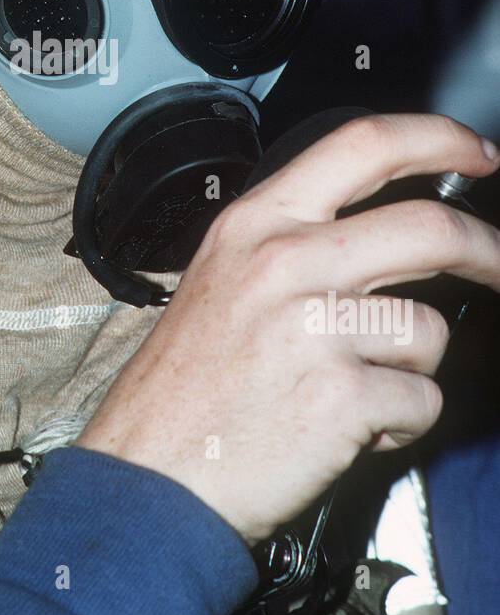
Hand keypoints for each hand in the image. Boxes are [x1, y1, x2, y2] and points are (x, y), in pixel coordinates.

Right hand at [76, 113, 499, 545]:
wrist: (149, 475)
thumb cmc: (183, 389)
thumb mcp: (220, 279)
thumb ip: (292, 242)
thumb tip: (384, 233)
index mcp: (255, 224)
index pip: (363, 144)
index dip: (437, 139)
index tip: (476, 152)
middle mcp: (285, 262)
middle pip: (429, 227)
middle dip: (486, 249)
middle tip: (499, 264)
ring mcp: (315, 327)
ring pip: (431, 328)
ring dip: (413, 368)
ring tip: (359, 389)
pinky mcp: (341, 396)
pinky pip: (421, 401)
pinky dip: (398, 424)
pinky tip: (348, 428)